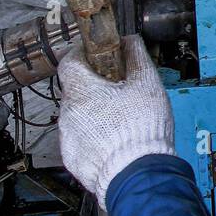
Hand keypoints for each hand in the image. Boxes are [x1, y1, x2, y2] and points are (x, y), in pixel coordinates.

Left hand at [57, 34, 174, 207]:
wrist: (136, 175)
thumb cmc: (141, 128)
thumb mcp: (147, 84)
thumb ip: (136, 56)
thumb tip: (129, 41)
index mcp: (82, 90)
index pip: (69, 60)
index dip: (82, 53)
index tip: (95, 52)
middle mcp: (67, 112)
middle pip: (76, 89)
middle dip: (94, 86)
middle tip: (120, 90)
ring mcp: (67, 137)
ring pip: (78, 115)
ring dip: (94, 112)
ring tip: (121, 120)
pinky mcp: (72, 158)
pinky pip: (80, 138)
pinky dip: (94, 136)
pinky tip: (115, 140)